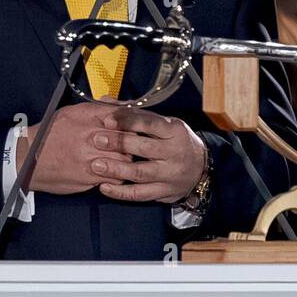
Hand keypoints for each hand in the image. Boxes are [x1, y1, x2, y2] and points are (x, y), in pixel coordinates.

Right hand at [17, 102, 136, 195]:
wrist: (28, 158)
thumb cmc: (51, 133)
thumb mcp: (74, 112)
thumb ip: (100, 108)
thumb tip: (122, 105)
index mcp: (88, 118)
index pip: (124, 117)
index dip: (134, 122)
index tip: (135, 126)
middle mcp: (90, 138)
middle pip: (128, 140)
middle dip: (133, 141)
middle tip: (134, 143)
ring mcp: (91, 160)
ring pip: (125, 160)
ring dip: (127, 159)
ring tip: (122, 157)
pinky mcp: (89, 178)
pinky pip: (115, 178)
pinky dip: (118, 176)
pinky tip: (113, 171)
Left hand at [90, 107, 207, 203]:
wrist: (200, 168)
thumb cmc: (175, 141)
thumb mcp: (163, 123)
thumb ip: (135, 114)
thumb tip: (106, 102)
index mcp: (174, 131)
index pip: (151, 124)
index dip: (128, 122)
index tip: (108, 120)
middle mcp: (174, 152)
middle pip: (145, 148)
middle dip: (118, 143)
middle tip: (96, 140)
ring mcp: (169, 174)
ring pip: (141, 172)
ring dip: (116, 169)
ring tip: (96, 165)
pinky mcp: (164, 192)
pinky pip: (140, 194)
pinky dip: (120, 192)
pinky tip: (104, 186)